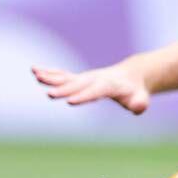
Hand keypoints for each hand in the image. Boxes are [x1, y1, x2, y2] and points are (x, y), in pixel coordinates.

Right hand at [31, 60, 150, 113]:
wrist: (131, 76)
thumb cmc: (136, 91)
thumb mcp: (141, 98)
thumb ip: (140, 103)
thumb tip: (138, 107)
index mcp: (109, 85)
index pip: (95, 91)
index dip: (84, 96)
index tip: (70, 102)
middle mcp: (95, 79)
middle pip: (78, 84)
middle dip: (64, 90)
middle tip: (49, 95)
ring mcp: (86, 77)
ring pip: (67, 77)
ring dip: (52, 77)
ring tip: (36, 75)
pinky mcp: (79, 78)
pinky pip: (63, 75)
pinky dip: (50, 73)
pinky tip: (35, 71)